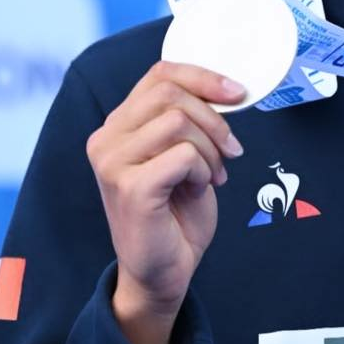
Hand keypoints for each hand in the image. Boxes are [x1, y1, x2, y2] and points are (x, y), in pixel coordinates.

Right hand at [86, 61, 245, 343]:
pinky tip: (199, 188)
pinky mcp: (129, 187)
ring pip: (178, 121)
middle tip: (231, 149)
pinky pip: (183, 154)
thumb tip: (227, 88)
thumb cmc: (177, 210)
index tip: (237, 92)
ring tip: (212, 173)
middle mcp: (106, 138)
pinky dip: (203, 169)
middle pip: (171, 92)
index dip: (203, 76)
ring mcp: (112, 163)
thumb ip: (190, 118)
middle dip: (214, 118)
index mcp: (119, 123)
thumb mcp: (186, 151)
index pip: (161, 73)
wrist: (164, 270)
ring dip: (210, 147)